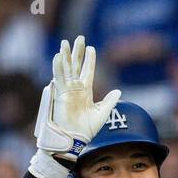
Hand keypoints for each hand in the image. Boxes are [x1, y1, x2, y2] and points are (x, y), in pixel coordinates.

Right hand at [34, 35, 121, 164]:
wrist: (75, 139)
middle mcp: (75, 88)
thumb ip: (109, 101)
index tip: (91, 48)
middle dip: (77, 52)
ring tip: (65, 43)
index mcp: (86, 91)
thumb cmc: (87, 130)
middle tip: (79, 38)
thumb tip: (119, 91)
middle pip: (76, 66)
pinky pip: (59, 78)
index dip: (89, 60)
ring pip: (66, 69)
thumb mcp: (102, 114)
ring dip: (65, 56)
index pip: (88, 71)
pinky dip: (58, 67)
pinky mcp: (60, 94)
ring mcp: (67, 90)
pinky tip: (58, 56)